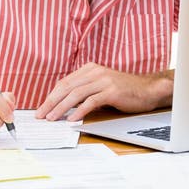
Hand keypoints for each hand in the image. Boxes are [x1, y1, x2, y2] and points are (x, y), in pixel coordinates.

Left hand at [35, 63, 172, 122]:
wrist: (147, 89)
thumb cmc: (123, 90)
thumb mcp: (100, 87)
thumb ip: (84, 91)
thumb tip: (64, 105)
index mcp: (89, 69)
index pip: (64, 82)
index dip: (51, 96)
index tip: (42, 109)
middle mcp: (95, 71)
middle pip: (66, 87)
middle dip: (51, 102)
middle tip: (41, 115)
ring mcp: (103, 80)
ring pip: (76, 94)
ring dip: (61, 107)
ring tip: (52, 118)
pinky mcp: (112, 91)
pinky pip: (91, 101)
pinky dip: (79, 111)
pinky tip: (72, 119)